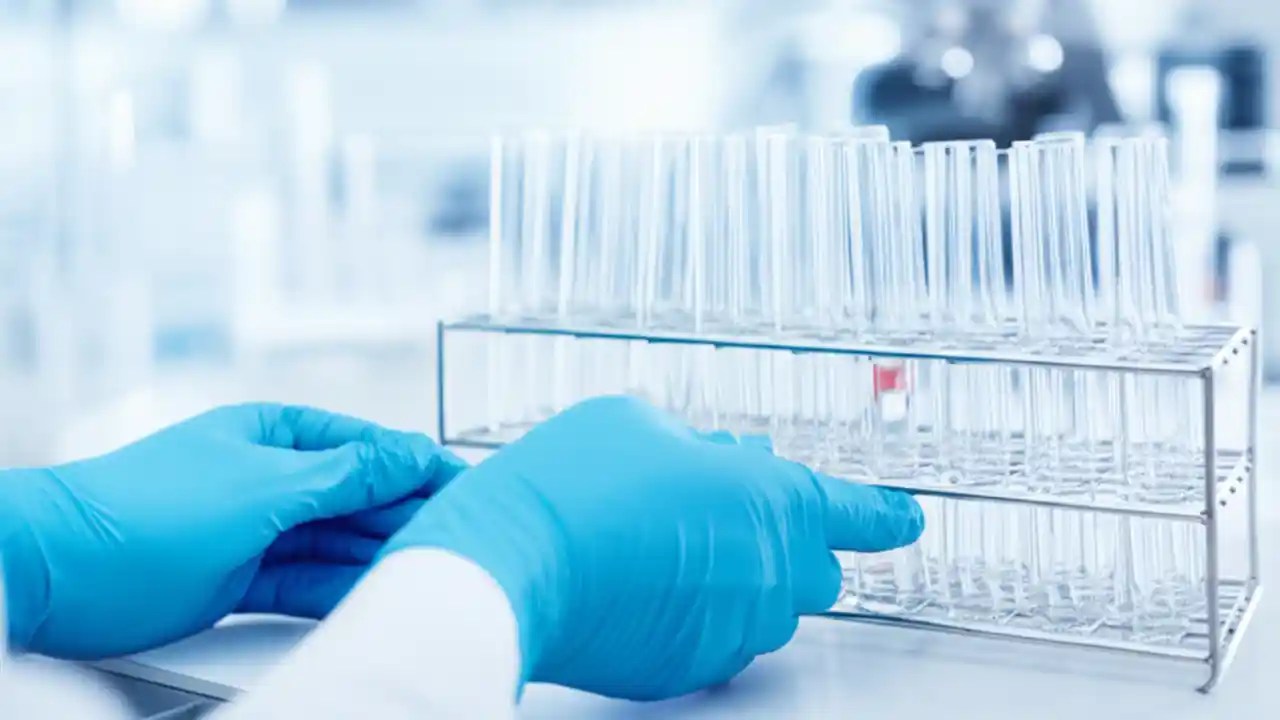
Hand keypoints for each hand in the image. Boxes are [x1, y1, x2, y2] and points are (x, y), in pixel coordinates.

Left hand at [0, 403, 463, 658]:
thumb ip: (348, 474)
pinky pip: (308, 580)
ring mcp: (257, 528)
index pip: (369, 448)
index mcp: (276, 433)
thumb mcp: (265, 484)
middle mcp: (271, 478)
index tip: (468, 489)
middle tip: (455, 539)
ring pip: (336, 542)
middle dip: (404, 517)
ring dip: (376, 556)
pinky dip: (339, 588)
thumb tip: (414, 450)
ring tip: (425, 570)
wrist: (63, 571)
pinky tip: (375, 593)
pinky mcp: (243, 577)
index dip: (420, 468)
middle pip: (358, 498)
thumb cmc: (147, 507)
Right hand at [381, 395, 922, 700]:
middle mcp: (770, 571)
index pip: (857, 513)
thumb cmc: (575, 484)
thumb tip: (713, 463)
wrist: (514, 566)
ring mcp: (734, 628)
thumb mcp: (637, 422)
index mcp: (774, 498)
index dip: (885, 514)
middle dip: (784, 543)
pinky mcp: (691, 667)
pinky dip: (696, 612)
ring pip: (762, 605)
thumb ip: (696, 446)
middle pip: (812, 567)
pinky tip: (642, 583)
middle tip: (722, 518)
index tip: (908, 518)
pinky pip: (717, 637)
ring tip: (660, 546)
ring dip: (735, 576)